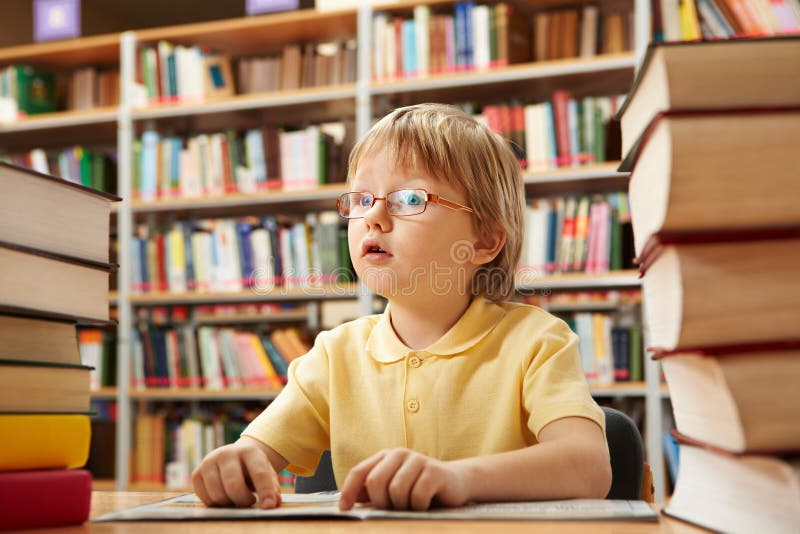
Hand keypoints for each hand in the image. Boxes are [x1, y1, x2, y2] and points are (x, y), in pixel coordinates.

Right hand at [192, 436, 281, 508]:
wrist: (234, 457)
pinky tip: (224, 496)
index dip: (265, 491)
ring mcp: (209, 462)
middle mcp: (226, 453)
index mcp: (249, 451)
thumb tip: (272, 503)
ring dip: (230, 503)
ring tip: (237, 498)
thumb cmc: (253, 469)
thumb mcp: (266, 474)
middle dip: (243, 500)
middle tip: (249, 501)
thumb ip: (272, 488)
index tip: (269, 505)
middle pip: (234, 486)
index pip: (259, 473)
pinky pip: (205, 499)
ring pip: (218, 494)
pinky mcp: (197, 473)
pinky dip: (216, 504)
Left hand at [339, 448, 469, 510]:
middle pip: (375, 481)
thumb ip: (371, 492)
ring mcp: (418, 460)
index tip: (344, 509)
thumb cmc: (419, 488)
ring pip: (396, 490)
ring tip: (410, 506)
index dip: (348, 491)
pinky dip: (418, 507)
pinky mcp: (435, 471)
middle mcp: (400, 454)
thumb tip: (347, 502)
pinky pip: (417, 496)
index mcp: (386, 456)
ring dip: (402, 506)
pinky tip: (424, 504)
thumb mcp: (393, 488)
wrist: (455, 482)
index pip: (359, 471)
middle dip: (381, 502)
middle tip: (391, 509)